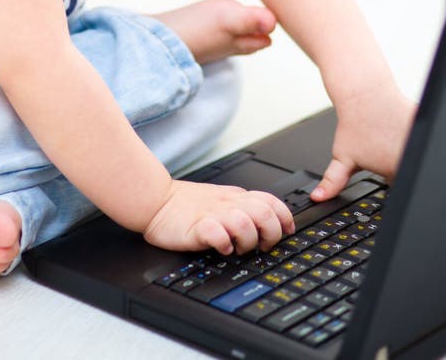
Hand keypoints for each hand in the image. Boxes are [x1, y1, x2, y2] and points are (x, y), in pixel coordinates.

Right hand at [142, 180, 294, 254]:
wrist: (157, 200)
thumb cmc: (188, 205)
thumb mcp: (223, 199)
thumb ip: (243, 207)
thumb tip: (268, 221)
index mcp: (237, 197)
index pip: (272, 202)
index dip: (285, 218)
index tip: (287, 232)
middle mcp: (229, 205)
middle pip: (265, 214)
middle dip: (271, 233)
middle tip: (262, 246)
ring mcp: (214, 214)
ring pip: (246, 223)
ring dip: (248, 239)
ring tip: (238, 247)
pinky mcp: (197, 226)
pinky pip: (218, 234)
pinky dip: (224, 243)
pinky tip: (221, 247)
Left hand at [311, 82, 416, 201]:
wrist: (365, 93)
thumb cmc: (356, 123)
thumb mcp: (342, 158)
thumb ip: (333, 183)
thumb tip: (320, 198)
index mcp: (395, 168)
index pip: (400, 186)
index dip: (389, 178)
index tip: (380, 164)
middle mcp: (411, 154)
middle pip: (408, 170)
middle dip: (398, 164)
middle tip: (382, 147)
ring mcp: (420, 136)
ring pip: (416, 152)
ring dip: (407, 148)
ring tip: (389, 135)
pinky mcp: (425, 121)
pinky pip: (422, 134)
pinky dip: (414, 133)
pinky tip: (397, 125)